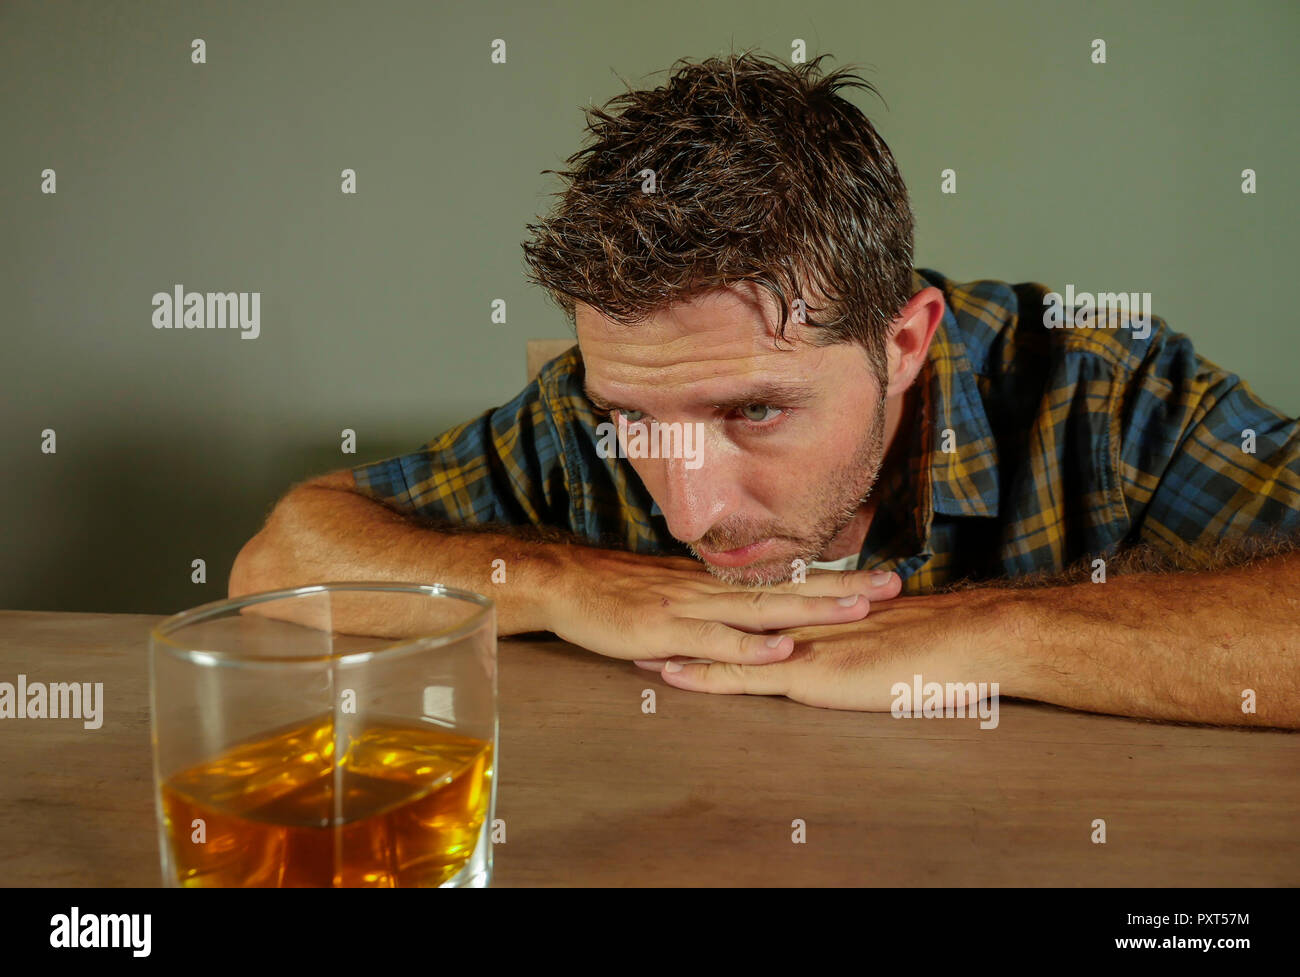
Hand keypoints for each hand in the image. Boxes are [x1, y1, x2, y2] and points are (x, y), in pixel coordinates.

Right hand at [543, 546, 902, 664]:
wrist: (567, 585)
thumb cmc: (618, 595)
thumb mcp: (674, 597)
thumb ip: (712, 608)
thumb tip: (750, 618)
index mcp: (719, 587)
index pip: (786, 581)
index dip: (834, 580)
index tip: (880, 579)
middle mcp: (714, 592)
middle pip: (789, 590)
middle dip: (843, 589)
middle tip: (894, 585)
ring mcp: (693, 609)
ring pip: (763, 610)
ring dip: (812, 609)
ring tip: (859, 609)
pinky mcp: (667, 632)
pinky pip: (716, 642)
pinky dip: (751, 648)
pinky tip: (782, 650)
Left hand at [635, 589, 1013, 710]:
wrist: (966, 640)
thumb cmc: (943, 644)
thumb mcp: (894, 640)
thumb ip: (868, 640)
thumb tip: (864, 646)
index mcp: (821, 617)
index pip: (762, 611)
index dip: (722, 610)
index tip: (688, 606)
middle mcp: (803, 625)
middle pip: (731, 623)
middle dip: (688, 624)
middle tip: (645, 619)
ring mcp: (801, 648)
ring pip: (726, 647)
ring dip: (681, 649)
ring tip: (635, 648)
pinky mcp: (807, 674)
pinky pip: (744, 677)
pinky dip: (704, 675)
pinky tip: (671, 675)